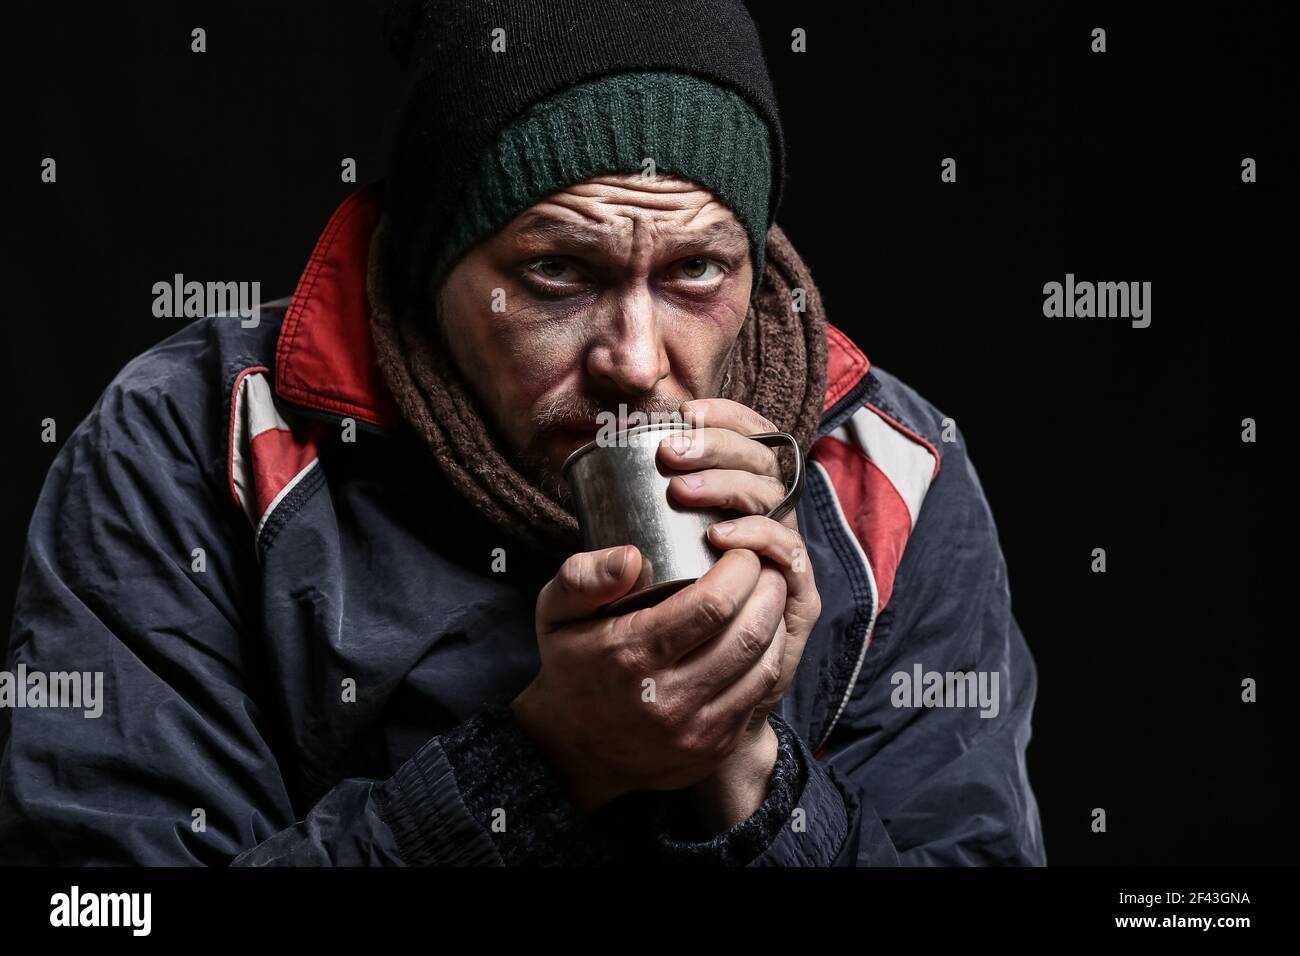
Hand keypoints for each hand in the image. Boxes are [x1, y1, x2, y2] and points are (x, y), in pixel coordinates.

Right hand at [512, 539, 788, 812]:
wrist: (574, 750)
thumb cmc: (571, 667)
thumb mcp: (555, 612)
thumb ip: (585, 577)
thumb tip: (631, 555)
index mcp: (630, 655)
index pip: (712, 605)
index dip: (739, 570)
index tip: (739, 552)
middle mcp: (667, 699)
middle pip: (747, 633)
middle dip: (767, 590)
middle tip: (763, 568)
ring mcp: (695, 730)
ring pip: (763, 665)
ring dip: (775, 622)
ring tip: (768, 595)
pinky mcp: (714, 747)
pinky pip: (759, 694)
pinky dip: (769, 657)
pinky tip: (761, 634)